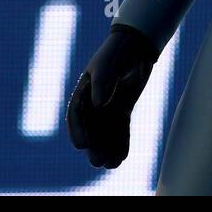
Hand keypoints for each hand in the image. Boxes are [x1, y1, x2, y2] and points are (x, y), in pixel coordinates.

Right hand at [65, 25, 158, 168]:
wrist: (136, 45)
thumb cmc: (117, 52)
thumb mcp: (108, 65)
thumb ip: (102, 83)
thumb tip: (98, 104)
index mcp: (83, 91)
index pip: (76, 115)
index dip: (78, 131)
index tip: (83, 145)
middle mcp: (93, 102)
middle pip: (91, 128)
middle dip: (94, 146)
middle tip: (97, 161)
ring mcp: (108, 107)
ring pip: (106, 132)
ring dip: (107, 148)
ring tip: (111, 165)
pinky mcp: (123, 109)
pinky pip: (120, 129)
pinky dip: (121, 142)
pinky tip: (122, 157)